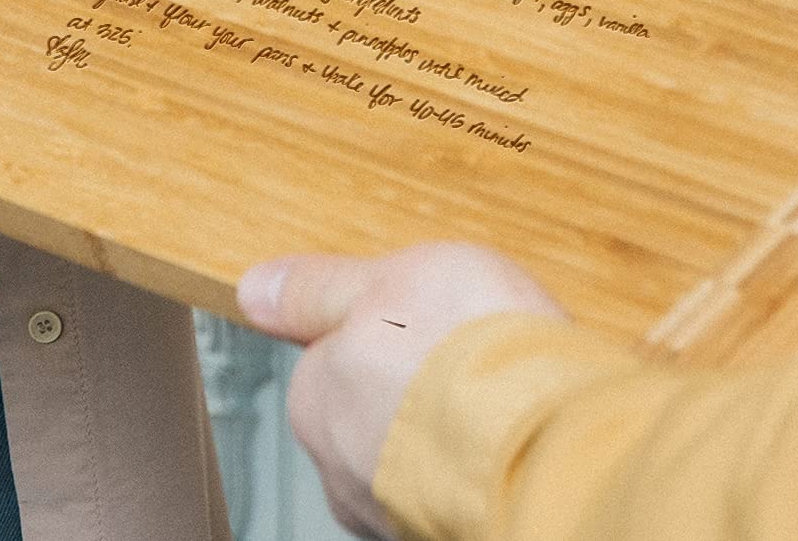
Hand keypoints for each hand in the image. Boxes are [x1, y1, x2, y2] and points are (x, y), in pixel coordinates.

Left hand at [239, 244, 566, 538]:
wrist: (541, 439)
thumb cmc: (462, 353)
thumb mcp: (382, 281)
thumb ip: (317, 290)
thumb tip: (256, 288)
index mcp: (315, 400)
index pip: (333, 358)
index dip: (389, 329)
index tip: (427, 319)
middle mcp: (342, 470)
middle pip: (374, 410)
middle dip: (418, 385)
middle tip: (465, 355)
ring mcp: (391, 513)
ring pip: (418, 456)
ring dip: (452, 429)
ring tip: (498, 398)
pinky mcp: (447, 535)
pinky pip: (456, 490)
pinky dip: (480, 467)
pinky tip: (511, 439)